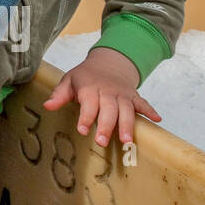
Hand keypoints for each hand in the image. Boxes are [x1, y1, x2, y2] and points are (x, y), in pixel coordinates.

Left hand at [44, 46, 160, 147]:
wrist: (108, 63)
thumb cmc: (85, 77)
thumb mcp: (69, 81)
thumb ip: (59, 95)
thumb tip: (47, 106)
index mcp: (89, 88)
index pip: (88, 103)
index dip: (86, 117)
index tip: (83, 130)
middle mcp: (107, 91)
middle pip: (108, 109)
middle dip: (106, 125)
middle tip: (102, 142)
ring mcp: (122, 94)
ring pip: (126, 109)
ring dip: (127, 124)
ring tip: (127, 141)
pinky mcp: (133, 96)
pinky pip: (143, 103)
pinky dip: (150, 111)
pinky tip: (157, 120)